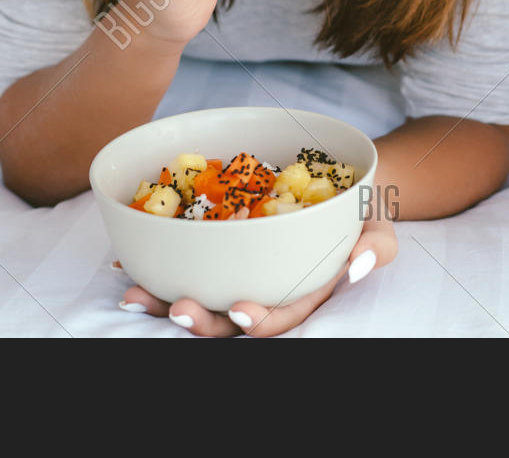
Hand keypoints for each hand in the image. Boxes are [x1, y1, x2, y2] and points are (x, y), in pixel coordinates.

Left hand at [114, 217, 396, 335]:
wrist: (337, 188)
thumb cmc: (359, 214)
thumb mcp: (379, 226)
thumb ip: (376, 245)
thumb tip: (356, 264)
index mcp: (304, 295)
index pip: (283, 318)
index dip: (261, 321)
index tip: (243, 311)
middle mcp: (267, 291)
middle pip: (231, 320)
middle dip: (203, 321)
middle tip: (178, 309)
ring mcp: (239, 274)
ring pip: (201, 297)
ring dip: (165, 302)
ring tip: (135, 296)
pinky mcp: (217, 252)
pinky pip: (185, 266)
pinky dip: (156, 268)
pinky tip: (128, 263)